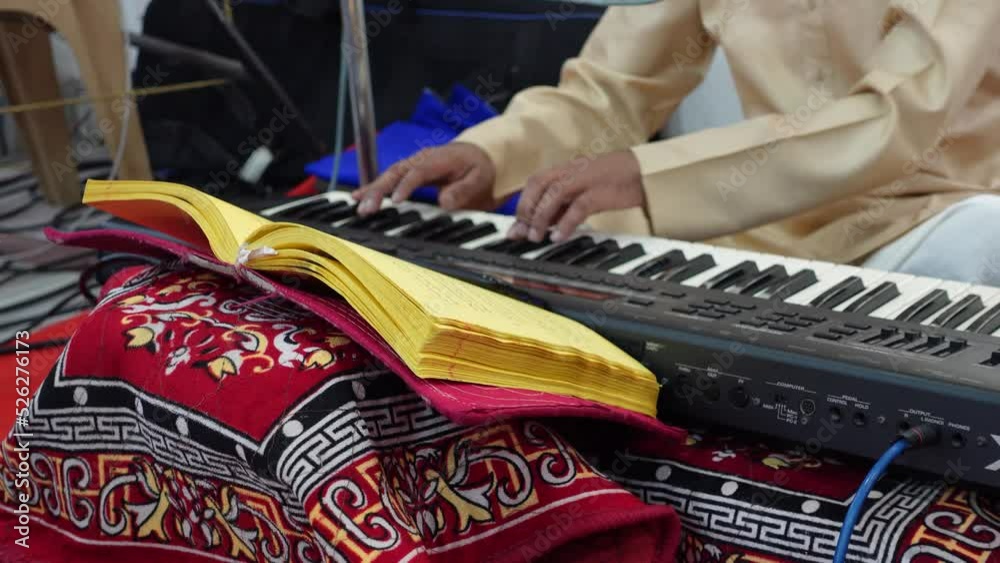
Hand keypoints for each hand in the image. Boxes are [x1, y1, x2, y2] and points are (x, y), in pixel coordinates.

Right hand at [351, 143, 497, 215]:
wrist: (480, 155)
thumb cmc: (479, 167)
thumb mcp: (480, 178)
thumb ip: (463, 190)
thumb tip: (444, 202)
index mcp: (439, 159)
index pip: (418, 172)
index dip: (406, 186)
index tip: (396, 201)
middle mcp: (422, 159)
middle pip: (396, 172)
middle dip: (379, 189)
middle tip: (367, 207)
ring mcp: (414, 165)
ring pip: (389, 175)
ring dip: (373, 190)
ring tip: (358, 205)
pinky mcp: (410, 172)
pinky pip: (389, 179)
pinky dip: (374, 187)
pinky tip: (359, 197)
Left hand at [507, 150, 645, 242]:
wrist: (644, 172)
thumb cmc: (613, 182)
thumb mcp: (582, 191)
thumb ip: (563, 205)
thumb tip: (541, 225)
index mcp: (566, 169)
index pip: (535, 183)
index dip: (522, 204)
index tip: (514, 228)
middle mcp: (572, 170)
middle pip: (538, 184)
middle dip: (526, 209)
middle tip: (522, 233)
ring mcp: (586, 179)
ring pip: (554, 193)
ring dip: (541, 217)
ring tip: (536, 238)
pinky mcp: (601, 191)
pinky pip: (579, 207)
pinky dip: (566, 223)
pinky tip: (559, 237)